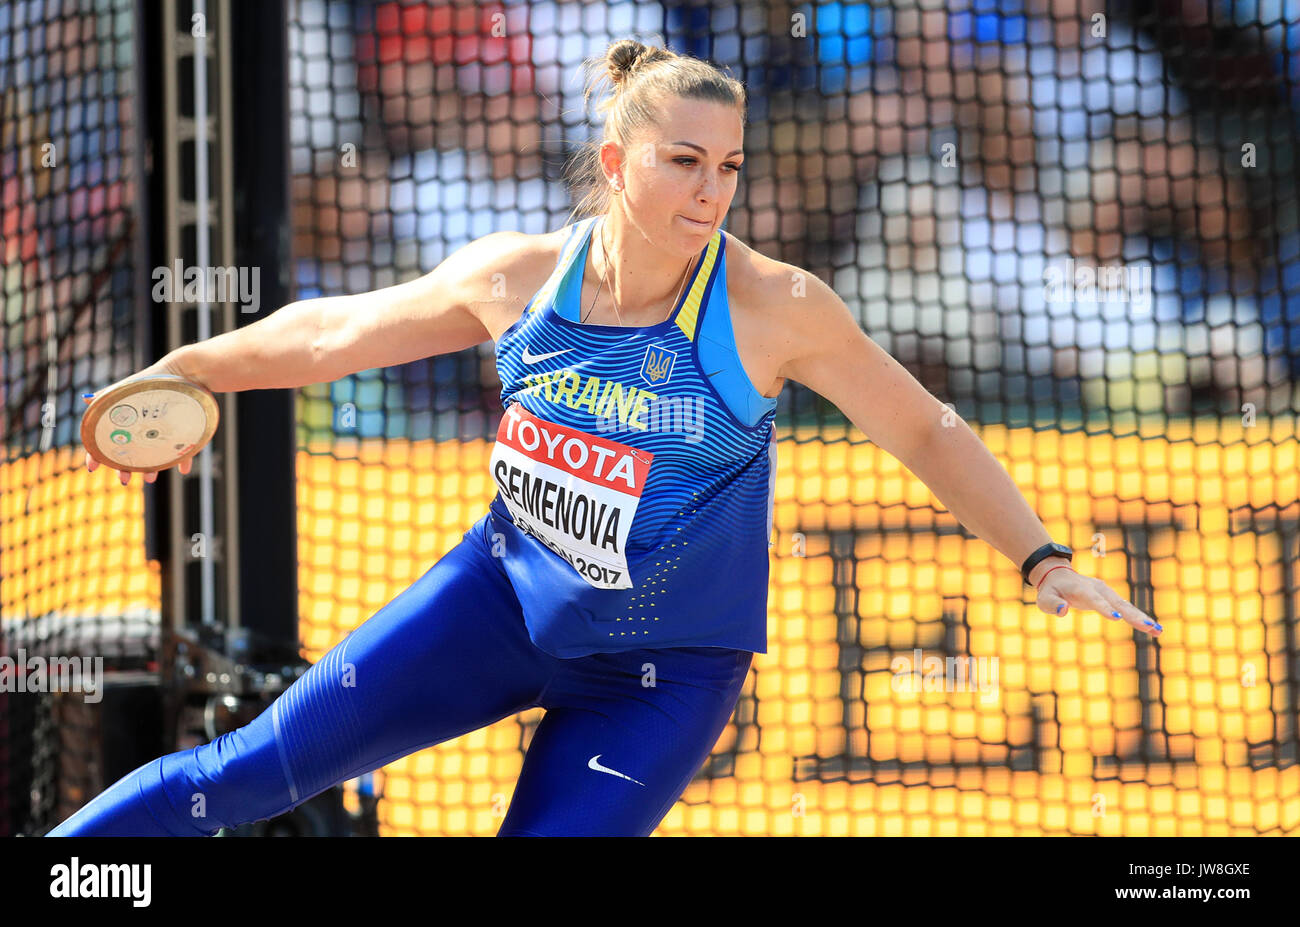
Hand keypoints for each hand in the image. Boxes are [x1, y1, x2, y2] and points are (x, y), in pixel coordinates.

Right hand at [81, 358, 196, 484]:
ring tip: (150, 479)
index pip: (108, 441)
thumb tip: (85, 400)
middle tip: (125, 480)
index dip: (97, 455)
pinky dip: (184, 460)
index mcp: (128, 421)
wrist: (186, 370)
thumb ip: (107, 397)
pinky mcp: (188, 432)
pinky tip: (183, 470)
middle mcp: (146, 429)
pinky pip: (186, 450)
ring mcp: (166, 432)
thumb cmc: (153, 379)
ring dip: (152, 468)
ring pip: (156, 456)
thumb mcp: (127, 389)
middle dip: (125, 468)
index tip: (93, 468)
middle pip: (131, 454)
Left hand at [1035, 565, 1163, 636]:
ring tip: (1158, 631)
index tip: (1117, 617)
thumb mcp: (1043, 598)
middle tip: (1149, 627)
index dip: (1105, 608)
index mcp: (1082, 589)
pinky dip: (1140, 619)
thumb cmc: (1050, 590)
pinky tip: (1155, 630)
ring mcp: (1107, 593)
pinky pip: (1128, 609)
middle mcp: (1099, 589)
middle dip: (1134, 616)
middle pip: (1118, 603)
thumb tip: (1062, 610)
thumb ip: (1051, 604)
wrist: (1058, 575)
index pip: (1095, 600)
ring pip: (1127, 606)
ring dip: (1142, 619)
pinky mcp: (1112, 598)